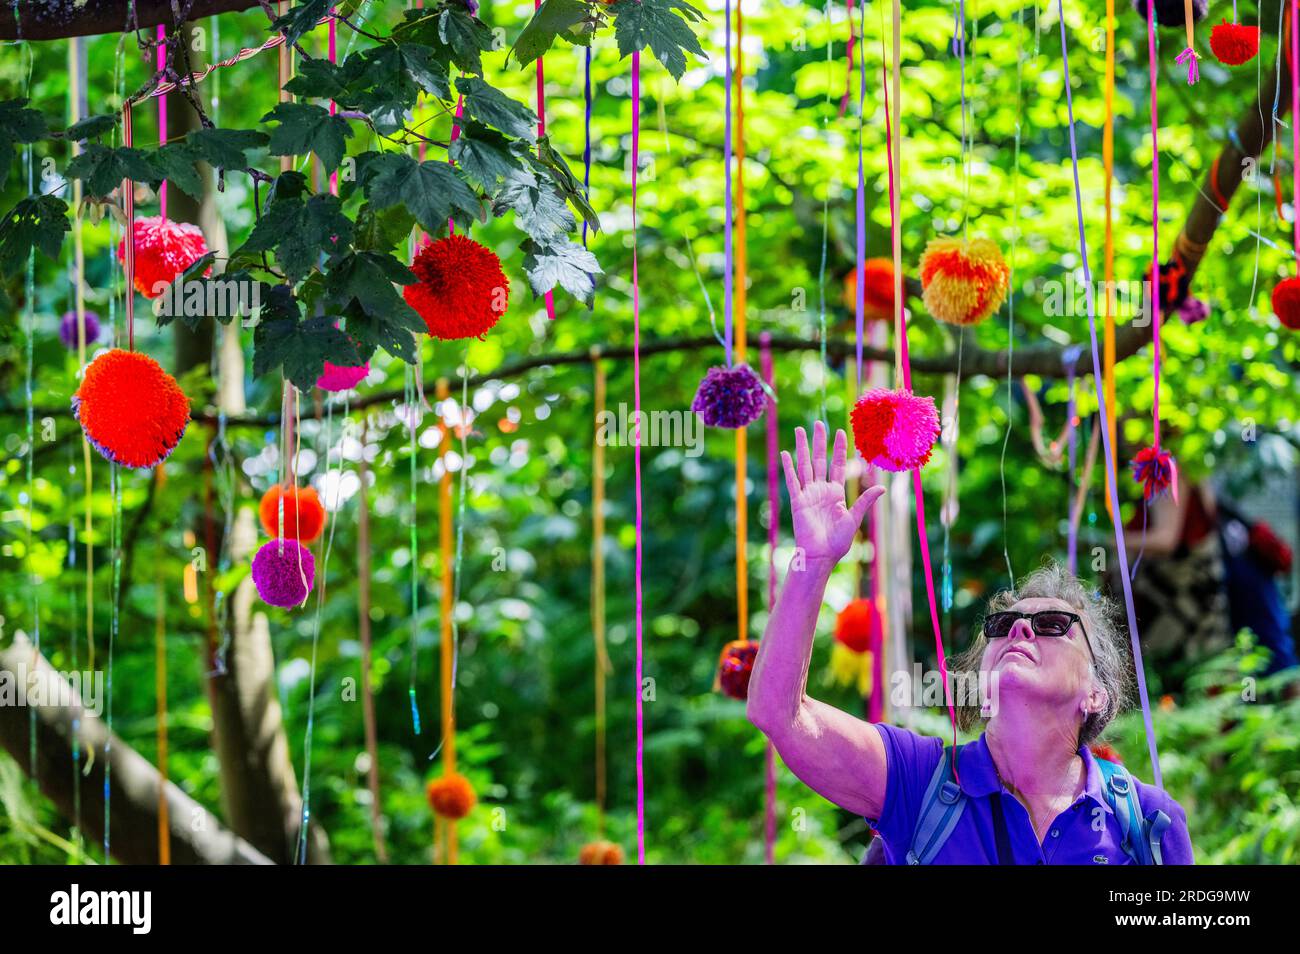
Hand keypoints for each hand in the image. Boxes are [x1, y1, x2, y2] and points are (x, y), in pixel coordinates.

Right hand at [781, 421, 884, 566]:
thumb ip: (865, 500)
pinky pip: (792, 481)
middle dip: (819, 442)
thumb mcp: (854, 518)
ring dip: (802, 448)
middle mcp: (821, 490)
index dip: (839, 449)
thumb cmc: (838, 542)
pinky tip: (786, 453)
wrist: (821, 555)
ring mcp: (808, 494)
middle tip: (818, 423)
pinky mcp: (797, 501)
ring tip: (800, 430)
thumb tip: (882, 487)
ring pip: (804, 465)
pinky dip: (789, 467)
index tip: (840, 432)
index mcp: (836, 493)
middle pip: (819, 460)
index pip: (838, 465)